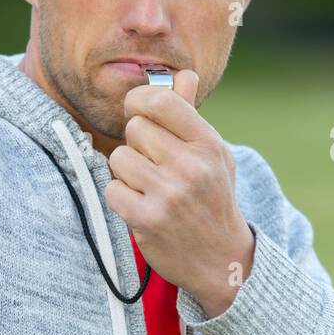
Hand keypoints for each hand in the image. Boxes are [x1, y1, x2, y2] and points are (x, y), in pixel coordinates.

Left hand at [103, 70, 255, 317]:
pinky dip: (120, 197)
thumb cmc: (212, 198)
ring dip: (126, 172)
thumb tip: (183, 75)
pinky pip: (112, 190)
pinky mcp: (147, 219)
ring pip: (119, 158)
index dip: (139, 101)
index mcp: (208, 144)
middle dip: (137, 143)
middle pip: (135, 128)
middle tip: (153, 164)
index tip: (137, 110)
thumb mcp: (212, 155)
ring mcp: (169, 194)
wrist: (221, 259)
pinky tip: (140, 205)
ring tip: (148, 186)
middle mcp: (191, 166)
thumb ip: (191, 115)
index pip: (161, 102)